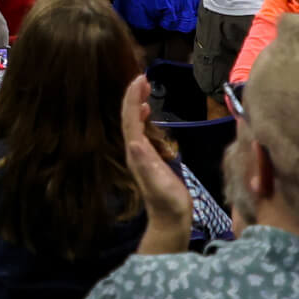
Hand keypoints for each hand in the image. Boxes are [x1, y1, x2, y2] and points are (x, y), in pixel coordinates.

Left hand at [120, 74, 192, 236]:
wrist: (170, 221)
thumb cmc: (169, 203)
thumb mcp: (160, 184)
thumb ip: (147, 165)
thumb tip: (134, 142)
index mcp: (136, 153)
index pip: (130, 120)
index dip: (132, 98)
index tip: (139, 79)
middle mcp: (134, 151)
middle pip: (128, 117)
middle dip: (132, 96)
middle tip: (142, 77)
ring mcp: (140, 154)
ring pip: (133, 122)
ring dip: (136, 103)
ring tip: (143, 87)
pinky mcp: (148, 158)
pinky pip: (140, 130)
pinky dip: (142, 116)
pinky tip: (146, 111)